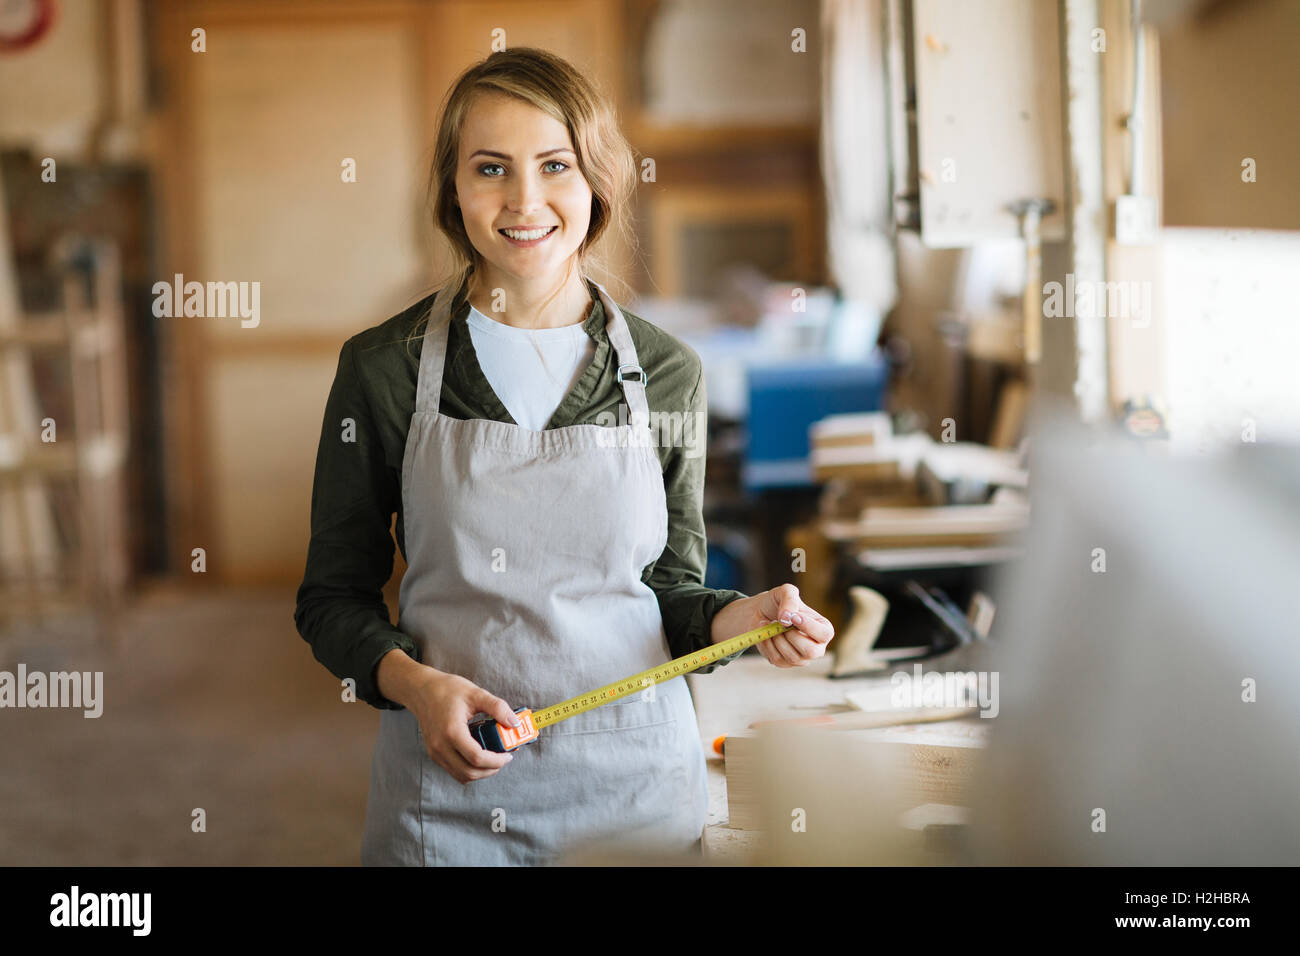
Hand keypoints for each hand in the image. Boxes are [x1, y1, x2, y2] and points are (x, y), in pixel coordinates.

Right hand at [405, 667, 520, 783]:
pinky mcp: (434, 754)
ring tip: (493, 759)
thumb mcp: (476, 694)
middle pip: (469, 772)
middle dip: (490, 770)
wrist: (421, 690)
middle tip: (503, 759)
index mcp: (452, 731)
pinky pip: (454, 770)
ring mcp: (435, 752)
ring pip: (461, 775)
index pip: (476, 758)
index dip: (496, 761)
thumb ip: (497, 708)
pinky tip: (479, 756)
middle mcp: (440, 746)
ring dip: (480, 772)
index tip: (508, 755)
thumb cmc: (447, 689)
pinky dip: (469, 769)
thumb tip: (514, 723)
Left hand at [712, 583, 834, 667]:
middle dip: (791, 636)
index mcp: (823, 628)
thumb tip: (786, 618)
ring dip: (777, 638)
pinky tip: (767, 634)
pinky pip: (777, 659)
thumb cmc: (776, 602)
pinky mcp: (785, 663)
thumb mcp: (785, 591)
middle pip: (811, 651)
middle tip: (780, 623)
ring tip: (771, 625)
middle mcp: (816, 646)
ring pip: (792, 657)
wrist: (758, 613)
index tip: (793, 616)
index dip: (808, 626)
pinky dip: (768, 644)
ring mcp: (801, 658)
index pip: (824, 634)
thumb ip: (790, 599)